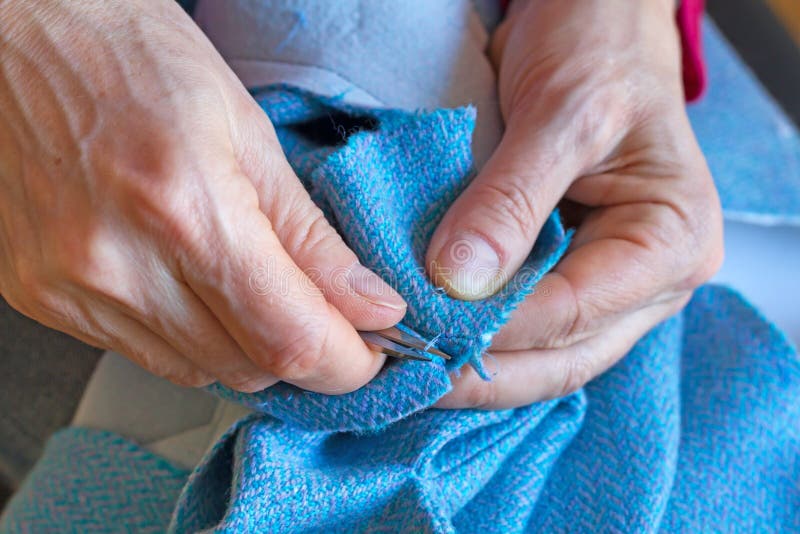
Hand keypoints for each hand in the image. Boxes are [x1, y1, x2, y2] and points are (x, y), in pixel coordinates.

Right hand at [0, 0, 404, 393]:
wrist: (16, 36)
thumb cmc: (132, 56)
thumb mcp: (248, 130)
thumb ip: (311, 236)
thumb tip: (369, 305)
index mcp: (184, 204)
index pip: (288, 335)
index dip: (346, 361)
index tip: (373, 350)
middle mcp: (117, 260)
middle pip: (248, 366)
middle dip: (306, 353)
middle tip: (330, 317)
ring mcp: (70, 286)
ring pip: (200, 372)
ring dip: (250, 348)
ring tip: (263, 294)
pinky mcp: (43, 297)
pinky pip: (147, 354)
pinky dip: (195, 339)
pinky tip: (202, 290)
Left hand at [431, 0, 722, 407]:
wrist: (595, 21)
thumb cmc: (598, 50)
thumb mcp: (561, 114)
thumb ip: (511, 201)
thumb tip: (458, 281)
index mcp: (672, 242)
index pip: (576, 311)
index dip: (497, 330)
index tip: (424, 332)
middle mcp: (648, 279)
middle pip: (564, 355)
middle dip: (484, 370)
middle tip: (409, 371)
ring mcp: (608, 283)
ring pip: (543, 354)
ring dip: (477, 365)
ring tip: (410, 364)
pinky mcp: (568, 274)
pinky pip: (525, 325)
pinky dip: (478, 337)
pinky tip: (432, 338)